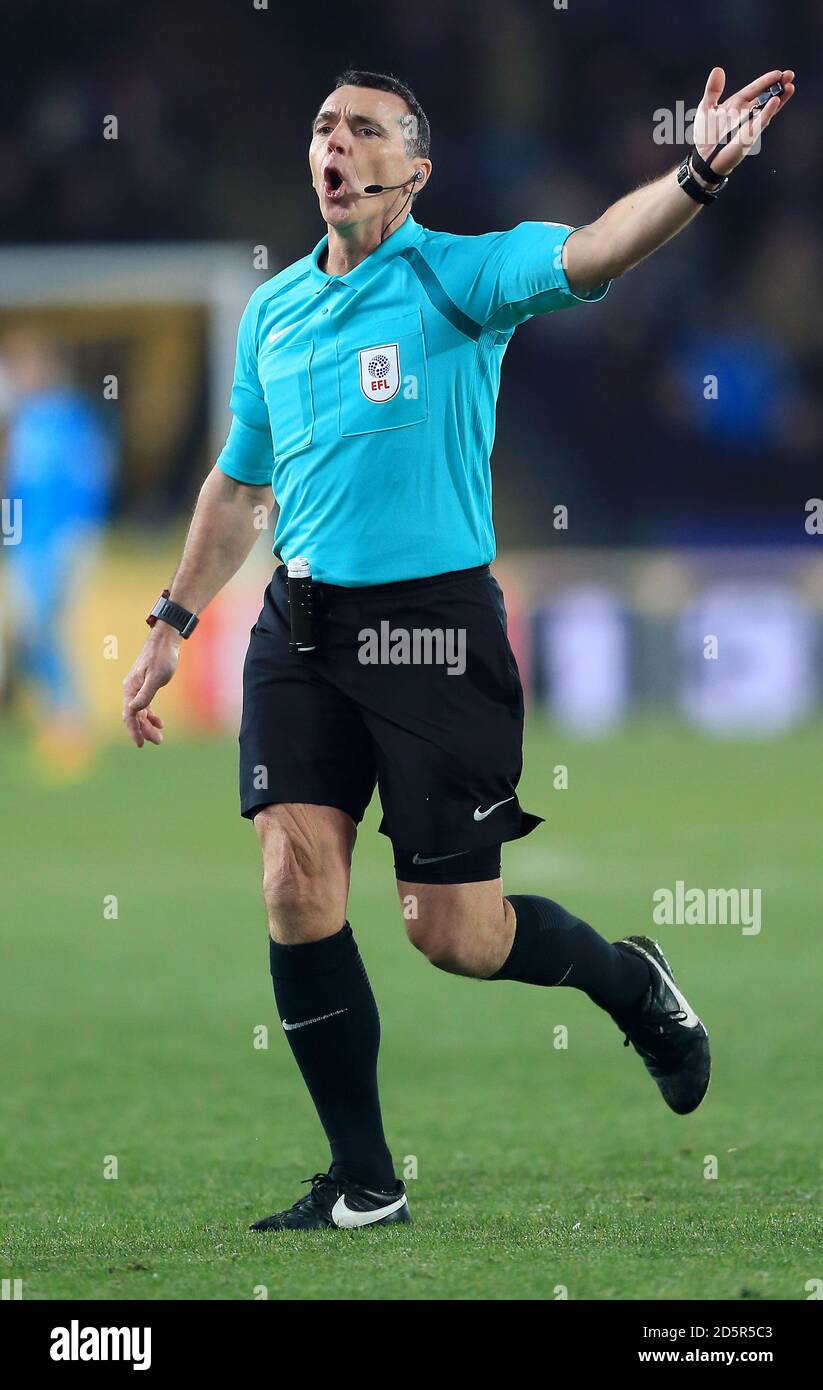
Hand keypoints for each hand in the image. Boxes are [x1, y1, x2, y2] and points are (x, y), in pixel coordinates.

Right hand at [122, 628, 179, 747]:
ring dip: (148, 725)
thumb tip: (133, 710)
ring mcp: (138, 687)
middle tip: (157, 742)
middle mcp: (131, 689)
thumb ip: (145, 694)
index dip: (134, 730)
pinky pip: (144, 705)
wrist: (165, 639)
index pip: (129, 714)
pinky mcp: (146, 685)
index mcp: (130, 688)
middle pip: (134, 716)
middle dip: (143, 730)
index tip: (141, 744)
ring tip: (159, 737)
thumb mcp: (156, 676)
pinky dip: (150, 715)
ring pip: (140, 712)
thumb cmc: (162, 657)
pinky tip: (159, 722)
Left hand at [693, 67, 794, 177]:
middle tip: (790, 75)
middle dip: (778, 86)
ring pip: (767, 110)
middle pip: (766, 97)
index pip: (755, 90)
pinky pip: (759, 122)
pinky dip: (767, 112)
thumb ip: (713, 90)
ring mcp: (749, 125)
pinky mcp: (748, 136)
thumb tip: (718, 69)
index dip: (766, 81)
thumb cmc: (705, 135)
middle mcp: (747, 114)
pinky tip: (775, 101)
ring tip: (790, 86)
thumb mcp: (706, 108)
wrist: (702, 158)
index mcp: (737, 105)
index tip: (779, 73)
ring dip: (779, 98)